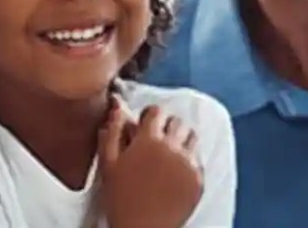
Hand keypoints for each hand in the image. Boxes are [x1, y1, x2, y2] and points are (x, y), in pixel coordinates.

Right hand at [99, 98, 203, 227]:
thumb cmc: (120, 200)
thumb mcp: (108, 164)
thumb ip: (112, 132)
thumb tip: (118, 107)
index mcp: (148, 140)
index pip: (157, 111)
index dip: (149, 118)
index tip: (144, 127)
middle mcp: (172, 147)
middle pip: (177, 122)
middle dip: (166, 128)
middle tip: (156, 144)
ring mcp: (188, 163)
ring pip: (192, 137)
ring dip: (181, 141)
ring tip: (168, 156)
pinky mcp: (199, 179)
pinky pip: (198, 159)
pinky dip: (189, 161)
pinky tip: (175, 173)